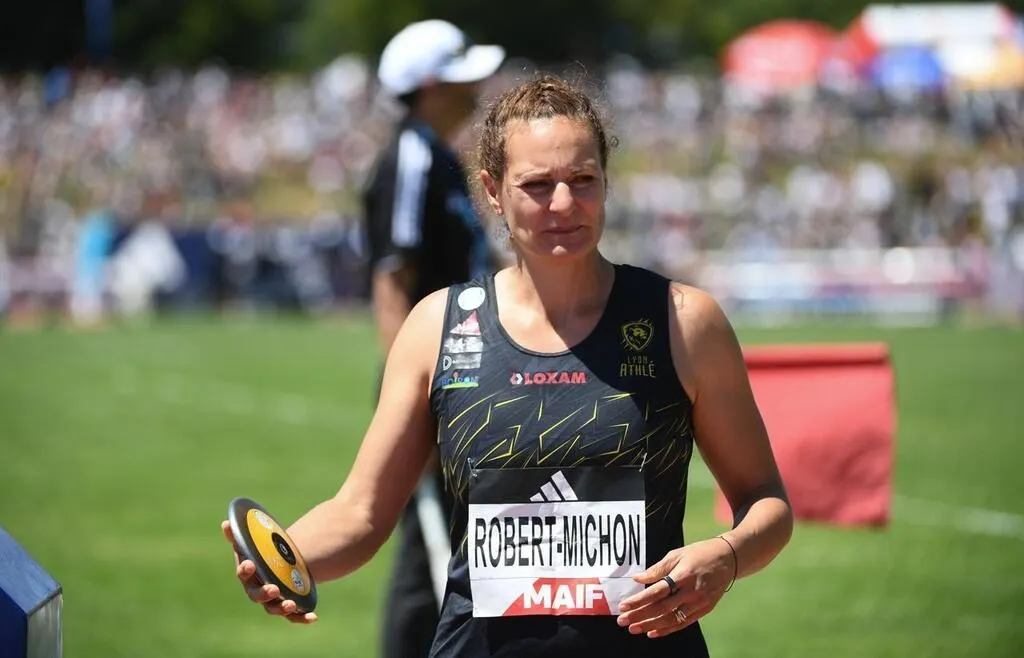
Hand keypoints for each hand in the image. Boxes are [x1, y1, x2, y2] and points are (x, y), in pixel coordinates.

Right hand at [220, 520, 317, 623]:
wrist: (281, 563)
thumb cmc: (264, 553)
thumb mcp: (254, 541)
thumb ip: (241, 534)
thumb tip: (227, 522)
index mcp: (249, 574)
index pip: (244, 574)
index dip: (246, 570)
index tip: (250, 564)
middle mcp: (258, 590)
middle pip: (257, 596)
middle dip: (264, 594)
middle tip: (273, 589)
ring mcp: (273, 600)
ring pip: (274, 608)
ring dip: (282, 608)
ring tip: (291, 604)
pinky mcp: (288, 605)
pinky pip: (294, 615)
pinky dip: (302, 617)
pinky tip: (313, 617)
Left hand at [616, 537, 734, 637]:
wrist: (728, 559)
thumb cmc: (699, 554)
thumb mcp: (677, 555)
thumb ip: (657, 569)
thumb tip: (637, 578)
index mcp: (684, 575)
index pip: (657, 591)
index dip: (639, 600)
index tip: (623, 605)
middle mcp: (692, 591)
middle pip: (662, 608)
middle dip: (640, 616)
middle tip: (622, 621)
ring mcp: (700, 602)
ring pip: (672, 619)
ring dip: (650, 625)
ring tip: (633, 628)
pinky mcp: (705, 609)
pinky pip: (683, 623)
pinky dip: (667, 629)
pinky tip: (652, 633)